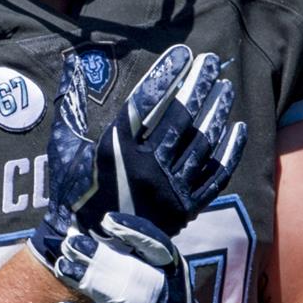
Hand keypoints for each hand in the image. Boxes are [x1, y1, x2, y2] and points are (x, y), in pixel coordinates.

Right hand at [29, 45, 246, 266]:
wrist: (93, 249)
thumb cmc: (75, 195)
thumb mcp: (64, 148)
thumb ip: (71, 105)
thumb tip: (72, 63)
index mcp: (116, 150)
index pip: (146, 102)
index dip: (166, 75)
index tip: (183, 54)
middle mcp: (145, 167)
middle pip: (179, 117)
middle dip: (198, 85)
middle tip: (212, 62)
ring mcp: (169, 189)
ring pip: (201, 142)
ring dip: (216, 111)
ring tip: (226, 87)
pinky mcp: (186, 208)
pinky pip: (215, 175)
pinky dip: (229, 151)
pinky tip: (238, 128)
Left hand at [52, 214, 225, 302]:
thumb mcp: (166, 283)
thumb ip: (140, 261)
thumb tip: (99, 232)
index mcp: (177, 277)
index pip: (159, 248)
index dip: (134, 232)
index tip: (106, 221)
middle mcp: (172, 300)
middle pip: (135, 273)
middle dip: (100, 255)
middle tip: (71, 241)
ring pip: (123, 301)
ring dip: (90, 282)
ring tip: (62, 266)